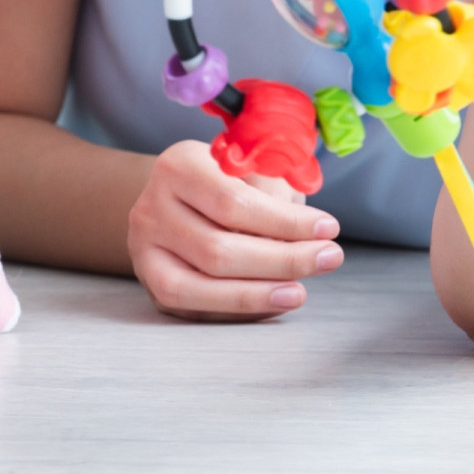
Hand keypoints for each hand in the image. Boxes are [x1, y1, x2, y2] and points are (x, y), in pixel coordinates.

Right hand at [127, 141, 344, 319]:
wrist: (178, 200)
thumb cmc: (225, 181)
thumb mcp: (250, 170)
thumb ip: (274, 191)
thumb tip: (308, 232)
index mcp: (178, 166)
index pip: (233, 202)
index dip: (284, 222)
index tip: (328, 228)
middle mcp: (152, 207)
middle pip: (219, 248)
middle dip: (282, 260)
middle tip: (328, 258)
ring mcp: (145, 248)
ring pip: (205, 281)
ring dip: (262, 291)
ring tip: (301, 290)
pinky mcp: (151, 281)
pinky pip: (196, 305)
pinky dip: (240, 308)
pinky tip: (273, 301)